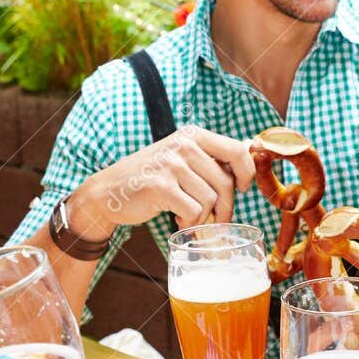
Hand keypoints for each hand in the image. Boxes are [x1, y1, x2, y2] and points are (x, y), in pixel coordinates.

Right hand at [68, 126, 254, 236]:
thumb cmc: (151, 178)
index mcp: (193, 135)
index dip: (246, 173)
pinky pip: (193, 211)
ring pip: (210, 200)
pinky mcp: (160, 186)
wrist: (109, 191)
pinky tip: (177, 220)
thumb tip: (249, 165)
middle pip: (225, 183)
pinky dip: (189, 223)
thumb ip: (210, 161)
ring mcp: (170, 164)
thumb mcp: (181, 159)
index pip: (237, 150)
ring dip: (203, 218)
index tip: (241, 188)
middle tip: (215, 219)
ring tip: (188, 217)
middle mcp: (183, 145)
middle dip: (224, 208)